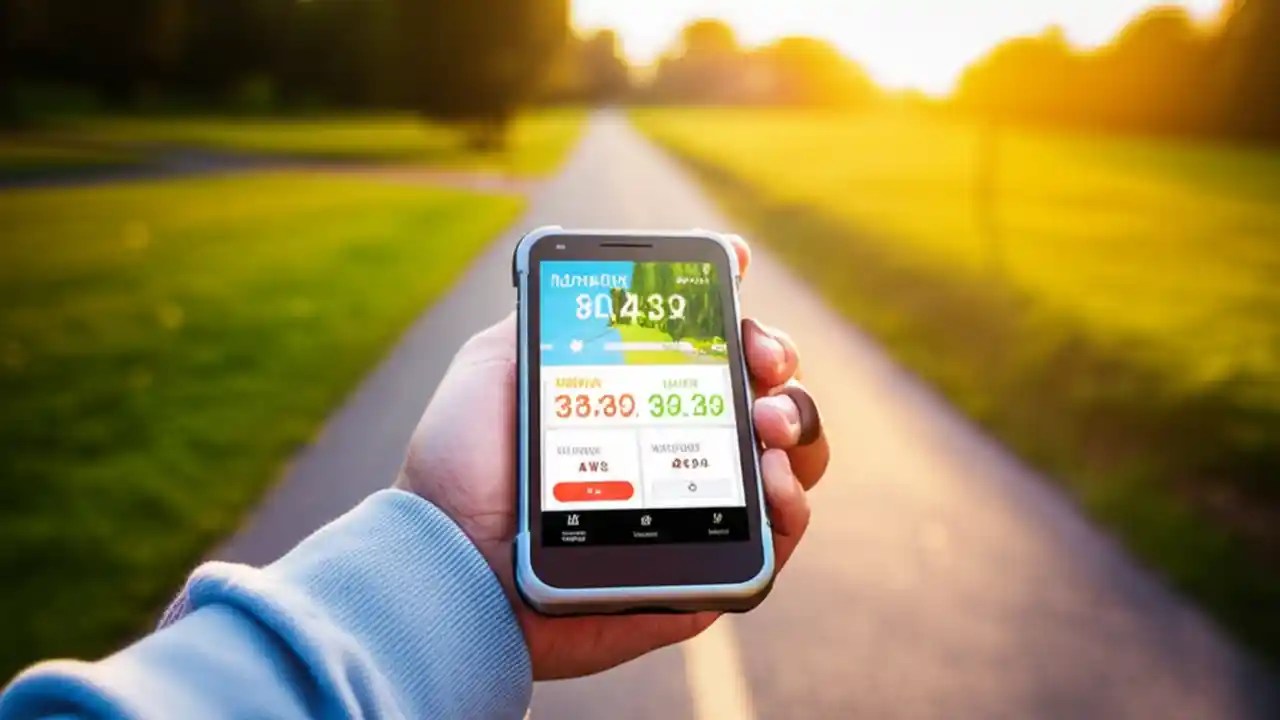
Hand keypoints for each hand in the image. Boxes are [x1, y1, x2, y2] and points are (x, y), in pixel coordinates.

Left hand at [395, 237, 828, 679]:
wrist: (449, 558)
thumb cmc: (463, 466)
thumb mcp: (499, 364)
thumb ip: (553, 316)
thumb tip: (614, 272)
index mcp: (642, 404)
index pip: (719, 358)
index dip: (748, 330)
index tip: (744, 316)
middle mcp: (677, 454)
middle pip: (769, 402)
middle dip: (783, 375)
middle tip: (762, 373)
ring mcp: (698, 512)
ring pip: (789, 465)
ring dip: (799, 432)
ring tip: (767, 430)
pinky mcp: (704, 574)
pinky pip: (775, 544)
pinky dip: (791, 509)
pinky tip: (772, 488)